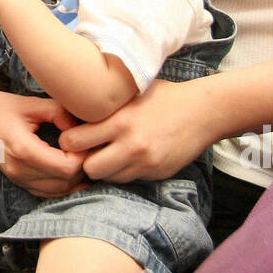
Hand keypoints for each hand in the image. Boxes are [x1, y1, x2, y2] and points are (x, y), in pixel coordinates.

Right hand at [0, 79, 87, 198]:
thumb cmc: (3, 106)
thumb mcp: (32, 104)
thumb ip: (60, 113)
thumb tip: (84, 127)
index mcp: (23, 149)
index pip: (67, 167)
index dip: (82, 156)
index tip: (84, 140)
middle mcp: (19, 170)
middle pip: (65, 182)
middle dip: (81, 167)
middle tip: (86, 147)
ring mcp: (17, 179)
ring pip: (58, 191)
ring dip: (74, 178)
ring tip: (78, 155)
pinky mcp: (18, 182)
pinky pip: (47, 193)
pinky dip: (62, 184)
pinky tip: (69, 168)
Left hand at [57, 77, 225, 182]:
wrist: (203, 112)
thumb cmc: (163, 97)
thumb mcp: (131, 92)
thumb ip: (105, 104)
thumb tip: (71, 109)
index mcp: (120, 121)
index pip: (75, 141)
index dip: (69, 141)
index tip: (73, 135)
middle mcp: (131, 145)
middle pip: (89, 168)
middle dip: (85, 161)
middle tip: (89, 151)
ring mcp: (145, 162)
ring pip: (109, 178)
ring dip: (106, 168)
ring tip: (111, 152)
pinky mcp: (156, 173)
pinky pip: (129, 179)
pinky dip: (125, 171)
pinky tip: (131, 156)